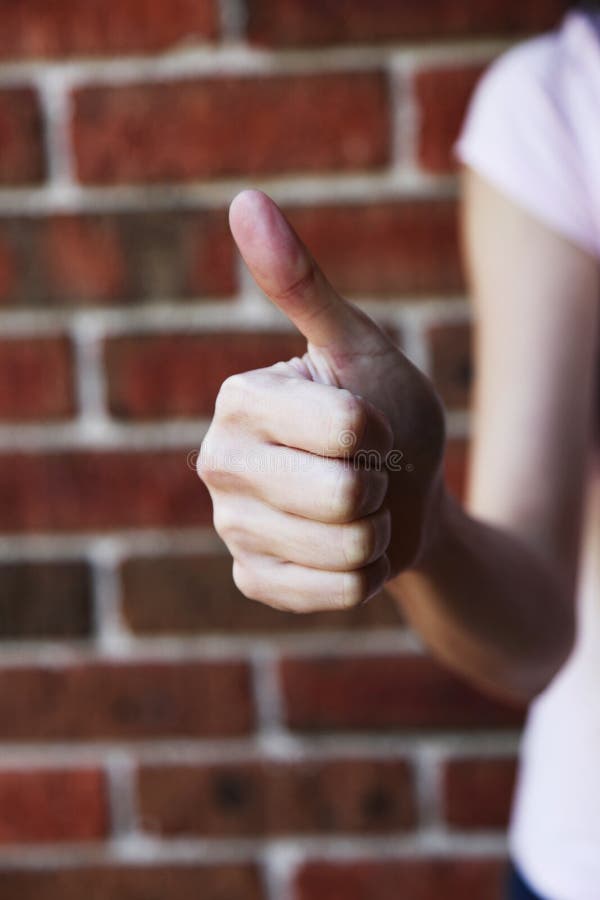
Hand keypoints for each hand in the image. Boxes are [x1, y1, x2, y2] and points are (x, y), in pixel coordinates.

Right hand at [197, 190, 446, 611]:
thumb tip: (245, 199)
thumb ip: (301, 285)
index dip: (383, 428)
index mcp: (239, 399)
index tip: (368, 422)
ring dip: (378, 531)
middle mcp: (218, 462)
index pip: (349, 425)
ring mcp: (231, 528)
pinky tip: (345, 548)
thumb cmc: (383, 413)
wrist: (402, 494)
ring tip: (358, 509)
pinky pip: (338, 593)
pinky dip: (366, 574)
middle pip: (345, 494)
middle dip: (382, 484)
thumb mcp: (356, 347)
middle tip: (365, 470)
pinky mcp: (253, 580)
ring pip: (347, 549)